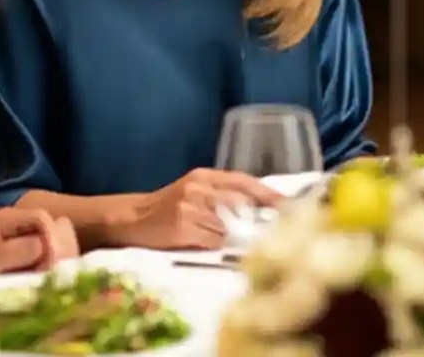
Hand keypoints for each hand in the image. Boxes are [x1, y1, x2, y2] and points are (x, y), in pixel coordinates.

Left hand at [0, 207, 78, 286]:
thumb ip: (12, 252)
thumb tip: (46, 247)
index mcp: (7, 218)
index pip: (44, 220)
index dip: (52, 242)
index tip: (49, 269)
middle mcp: (20, 225)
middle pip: (56, 230)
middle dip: (59, 253)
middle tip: (53, 278)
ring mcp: (25, 241)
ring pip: (58, 245)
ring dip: (58, 264)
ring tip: (50, 284)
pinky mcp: (29, 259)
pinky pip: (52, 260)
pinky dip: (54, 271)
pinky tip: (48, 286)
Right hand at [115, 168, 282, 249]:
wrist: (132, 219)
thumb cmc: (169, 209)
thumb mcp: (196, 193)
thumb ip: (225, 197)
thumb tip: (264, 212)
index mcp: (205, 176)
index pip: (244, 181)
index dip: (269, 194)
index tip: (291, 207)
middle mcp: (198, 187)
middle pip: (240, 202)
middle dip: (259, 219)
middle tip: (278, 232)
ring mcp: (189, 205)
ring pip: (228, 224)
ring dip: (237, 237)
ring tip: (245, 245)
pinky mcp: (181, 225)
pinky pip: (211, 239)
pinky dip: (217, 246)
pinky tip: (213, 247)